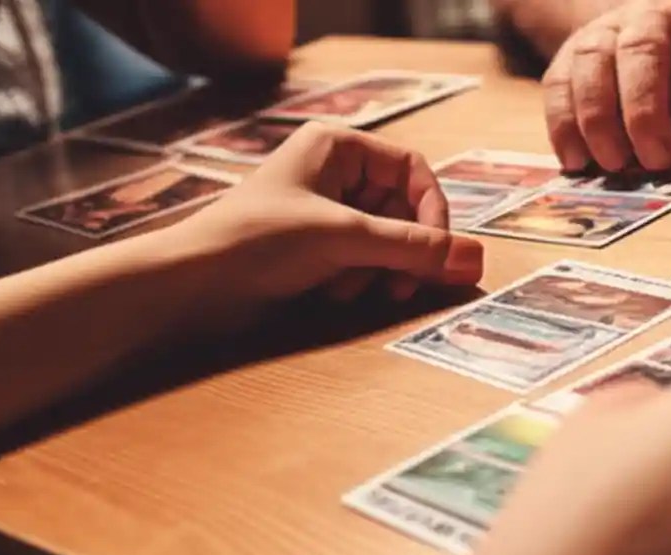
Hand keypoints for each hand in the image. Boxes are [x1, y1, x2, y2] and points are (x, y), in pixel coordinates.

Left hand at [177, 123, 483, 309]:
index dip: (432, 212)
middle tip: (399, 285)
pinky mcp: (316, 247)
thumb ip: (413, 248)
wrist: (193, 283)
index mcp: (338, 147)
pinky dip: (356, 280)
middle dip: (402, 251)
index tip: (436, 252)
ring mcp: (325, 212)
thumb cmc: (258, 241)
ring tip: (348, 286)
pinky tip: (330, 291)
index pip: (412, 171)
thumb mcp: (344, 238)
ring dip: (377, 270)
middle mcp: (334, 173)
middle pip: (402, 211)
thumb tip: (477, 258)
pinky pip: (362, 261)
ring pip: (385, 241)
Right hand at [541, 0, 670, 172]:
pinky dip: (564, 127)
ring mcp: (602, 32)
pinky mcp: (566, 56)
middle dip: (648, 114)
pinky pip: (558, 87)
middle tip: (658, 162)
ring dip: (601, 121)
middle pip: (642, 54)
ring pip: (594, 65)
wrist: (639, 40)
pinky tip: (578, 161)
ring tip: (615, 164)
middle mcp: (649, 16)